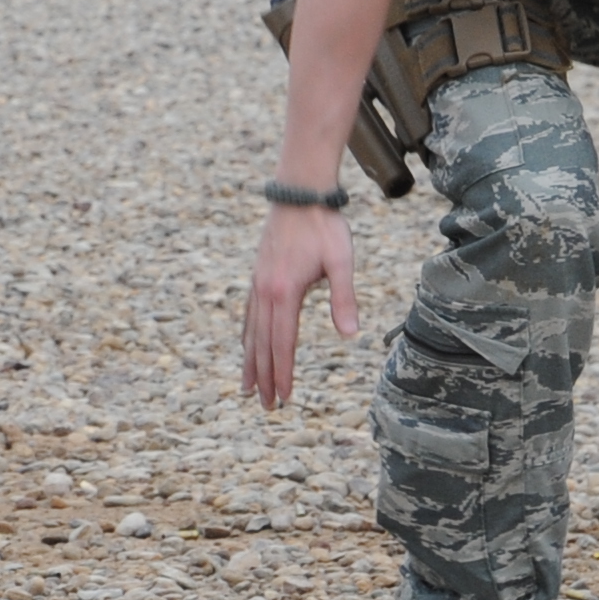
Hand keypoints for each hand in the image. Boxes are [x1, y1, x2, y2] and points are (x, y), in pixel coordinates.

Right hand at [241, 202, 360, 407]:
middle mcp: (264, 291)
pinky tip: (248, 346)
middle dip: (264, 377)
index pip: (282, 343)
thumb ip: (344, 298)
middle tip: (266, 406)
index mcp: (284, 292)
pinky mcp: (258, 276)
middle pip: (262, 344)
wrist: (300, 193)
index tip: (283, 398)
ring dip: (250, 362)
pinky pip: (249, 315)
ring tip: (248, 387)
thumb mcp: (342, 261)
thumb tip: (350, 335)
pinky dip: (247, 337)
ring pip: (251, 332)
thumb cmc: (324, 226)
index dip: (282, 373)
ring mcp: (257, 284)